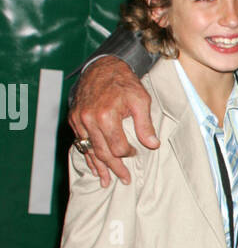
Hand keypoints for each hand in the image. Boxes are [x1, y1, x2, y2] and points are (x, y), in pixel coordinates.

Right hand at [69, 58, 157, 185]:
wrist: (102, 66)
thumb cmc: (124, 82)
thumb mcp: (140, 100)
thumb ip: (145, 124)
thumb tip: (153, 145)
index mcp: (106, 116)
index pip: (118, 147)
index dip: (128, 153)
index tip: (135, 153)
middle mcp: (89, 119)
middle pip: (102, 152)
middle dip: (114, 168)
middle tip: (124, 179)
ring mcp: (79, 120)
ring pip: (89, 150)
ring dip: (99, 167)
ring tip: (106, 181)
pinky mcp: (74, 118)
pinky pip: (80, 142)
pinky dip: (88, 155)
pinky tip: (94, 166)